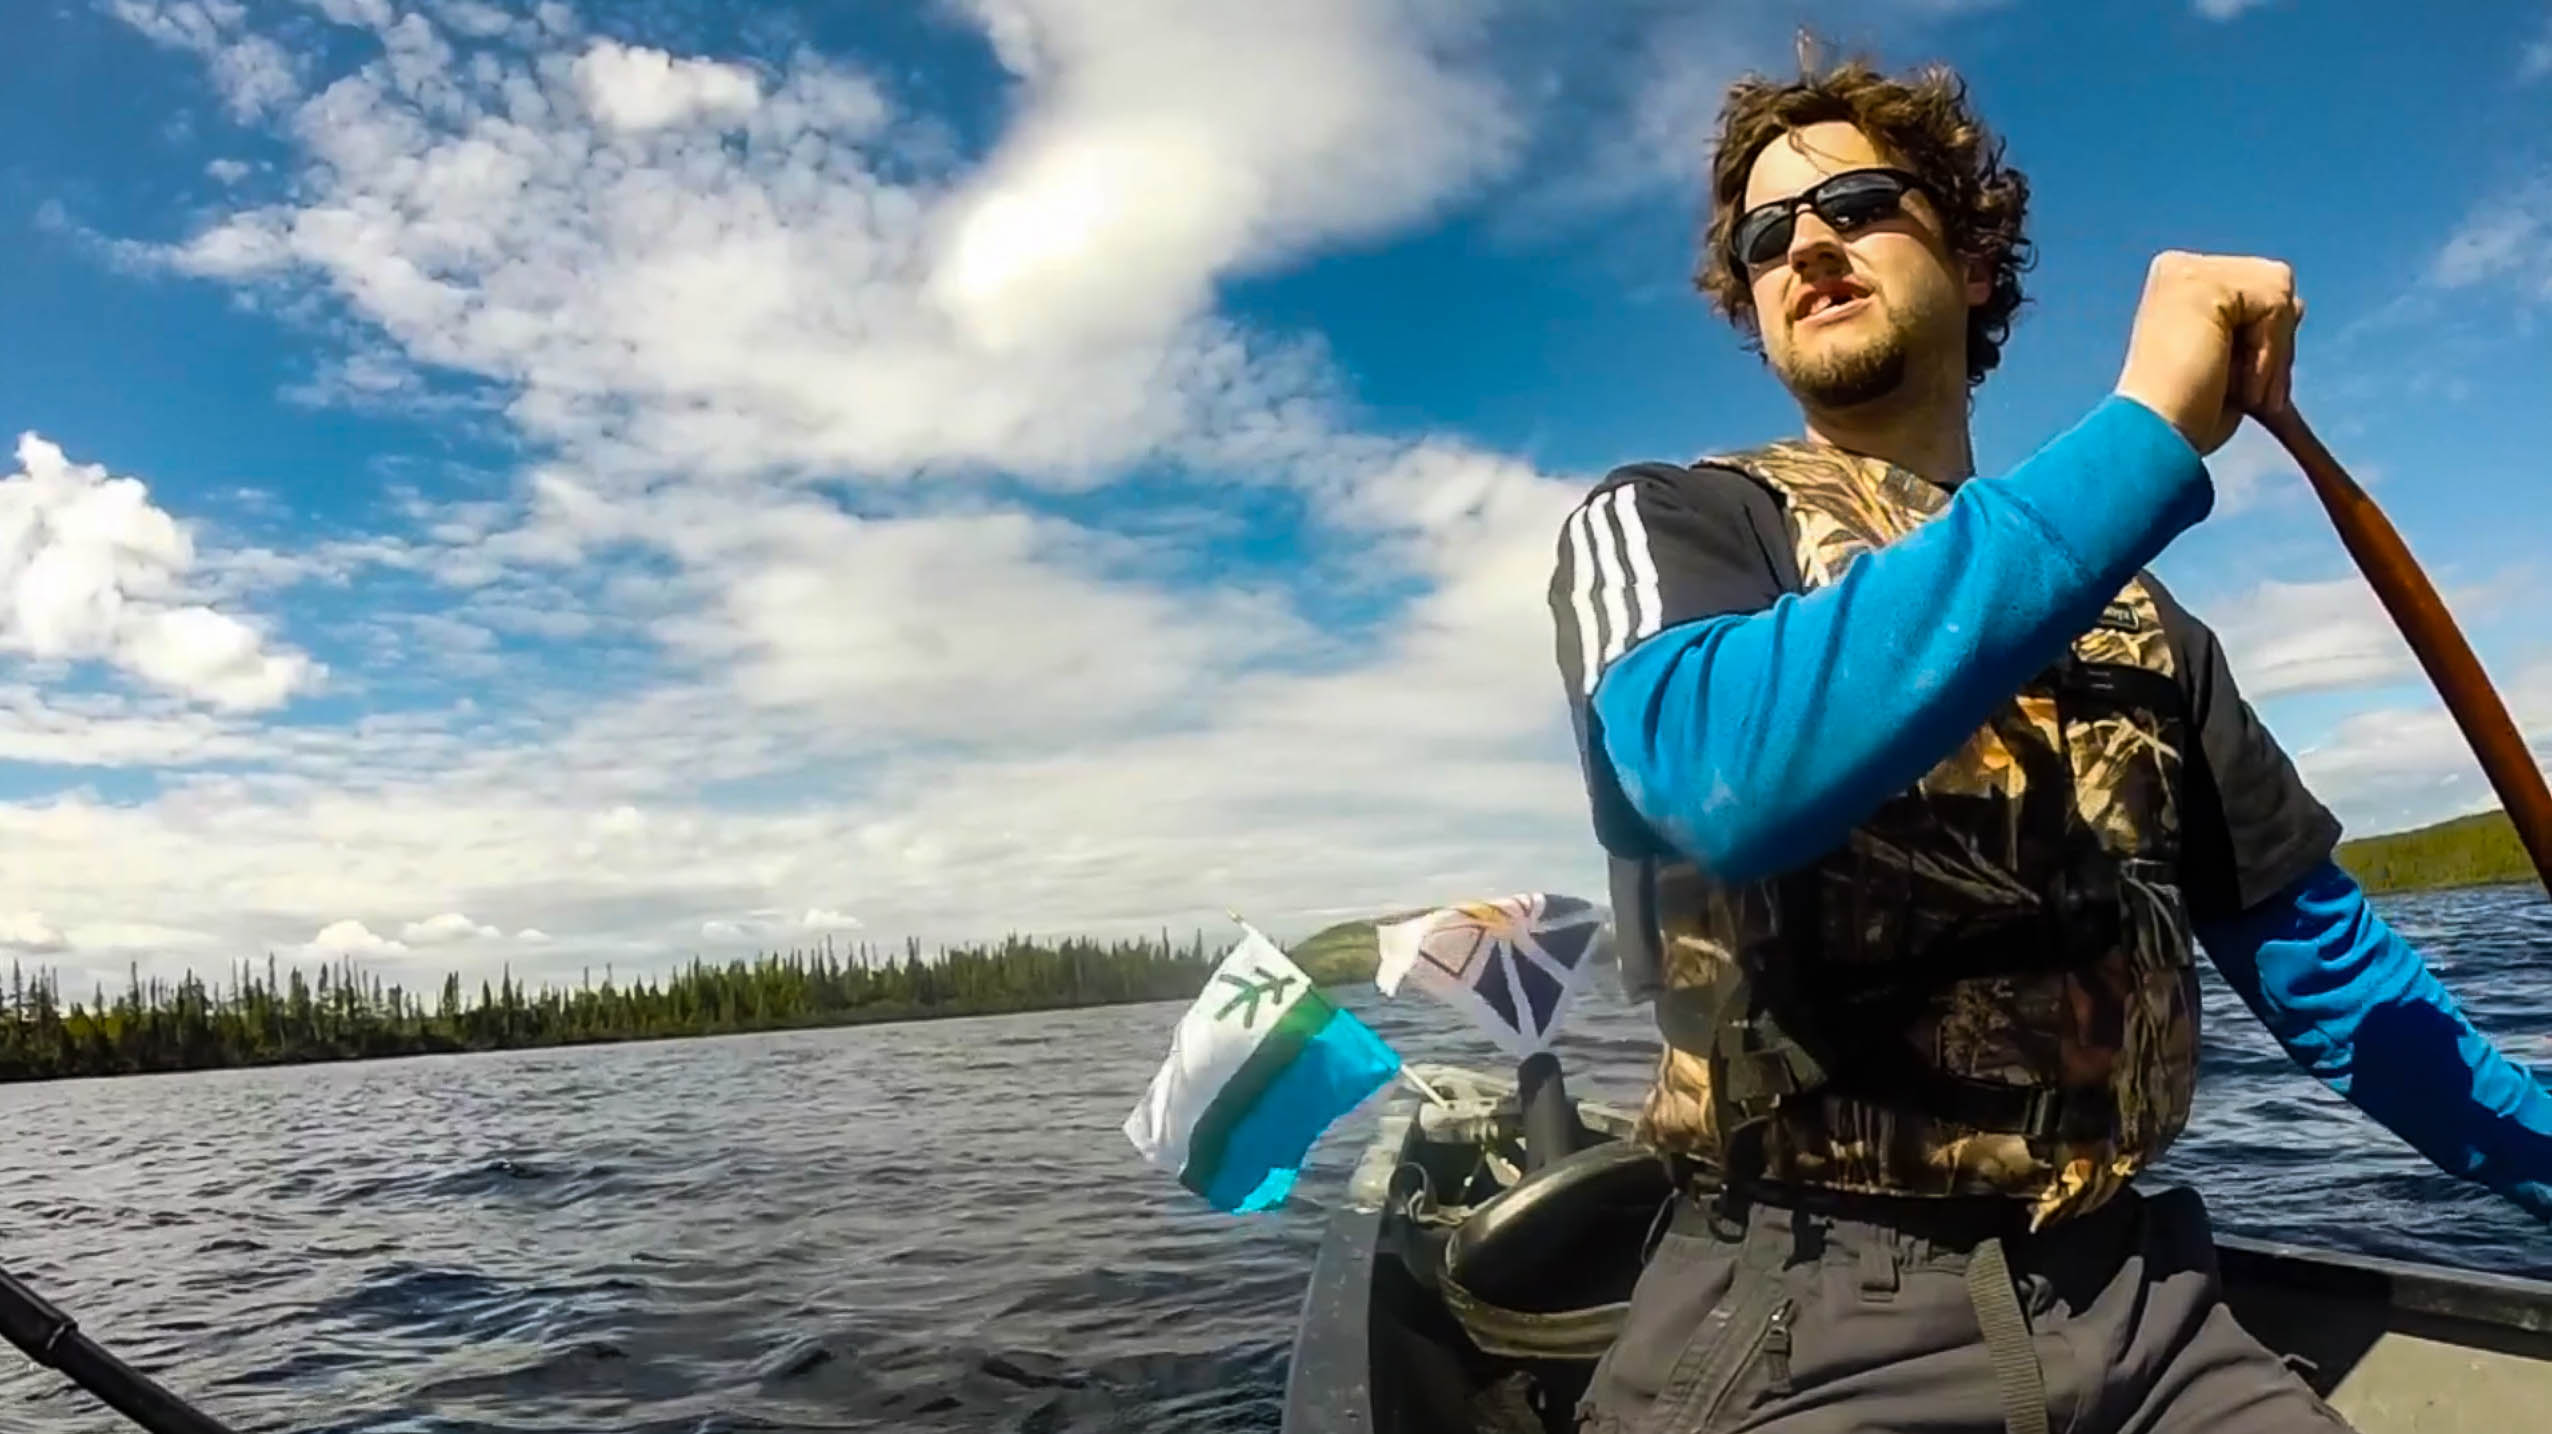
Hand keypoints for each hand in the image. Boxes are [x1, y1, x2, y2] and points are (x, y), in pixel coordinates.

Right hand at [2113, 251, 2303, 456]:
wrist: (2155, 439)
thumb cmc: (2186, 416)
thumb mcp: (2229, 365)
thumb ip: (2258, 331)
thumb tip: (2299, 304)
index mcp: (2178, 287)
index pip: (2259, 295)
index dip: (2265, 346)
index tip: (2242, 393)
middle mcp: (2179, 270)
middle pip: (2276, 288)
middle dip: (2274, 347)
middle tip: (2247, 396)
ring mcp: (2189, 272)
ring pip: (2281, 297)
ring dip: (2272, 356)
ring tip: (2238, 392)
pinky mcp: (2204, 283)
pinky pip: (2276, 307)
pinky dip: (2269, 354)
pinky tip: (2235, 382)